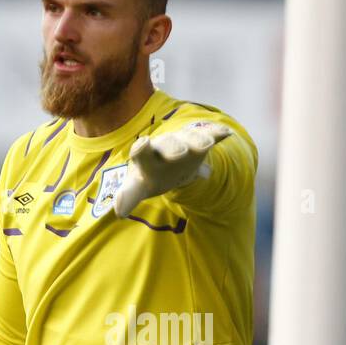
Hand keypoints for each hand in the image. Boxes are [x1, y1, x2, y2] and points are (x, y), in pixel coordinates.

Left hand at [113, 120, 231, 217]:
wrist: (169, 160)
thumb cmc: (152, 174)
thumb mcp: (138, 186)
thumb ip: (129, 196)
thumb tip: (118, 211)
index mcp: (147, 157)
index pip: (142, 153)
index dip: (142, 149)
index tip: (143, 144)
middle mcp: (165, 146)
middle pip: (169, 145)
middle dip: (174, 148)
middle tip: (179, 154)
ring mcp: (184, 142)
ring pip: (190, 139)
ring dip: (198, 141)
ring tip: (208, 143)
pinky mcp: (200, 141)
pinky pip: (209, 135)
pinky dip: (217, 133)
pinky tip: (226, 133)